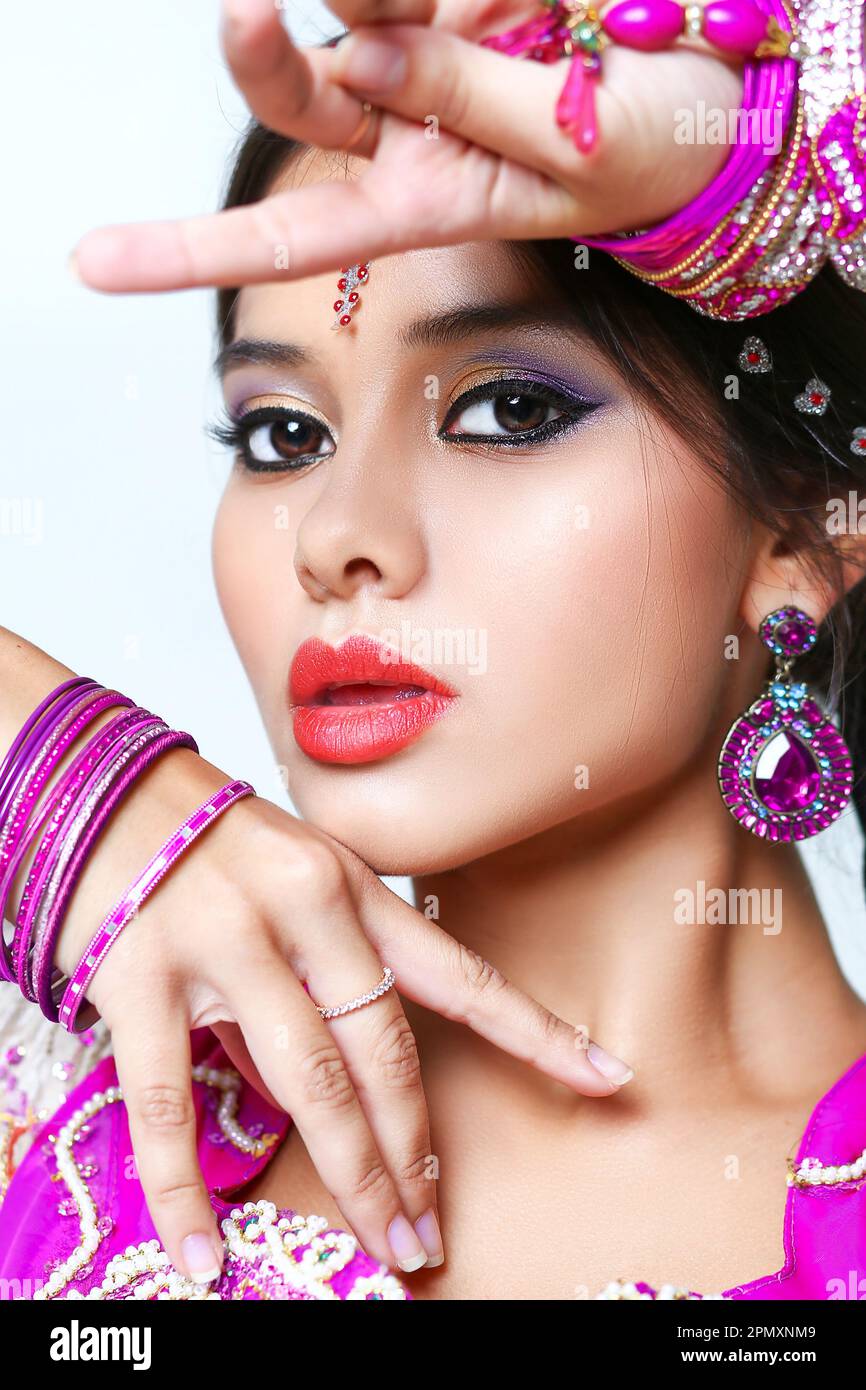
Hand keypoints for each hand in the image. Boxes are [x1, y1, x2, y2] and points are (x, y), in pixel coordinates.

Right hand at [52, 744, 631, 1282]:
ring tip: (382, 1243)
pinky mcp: (139, 975)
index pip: (459, 973)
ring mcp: (223, 940)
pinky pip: (168, 1103)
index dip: (535, 1033)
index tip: (606, 1079)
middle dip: (415, 1156)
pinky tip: (203, 1252)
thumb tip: (330, 1096)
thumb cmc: (213, 842)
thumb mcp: (294, 886)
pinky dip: (182, 1191)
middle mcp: (303, 908)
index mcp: (352, 884)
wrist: (101, 790)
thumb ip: (322, 982)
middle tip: (430, 1233)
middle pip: (385, 1054)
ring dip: (353, 1175)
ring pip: (308, 1084)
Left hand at [70, 0, 744, 292]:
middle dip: (263, 48)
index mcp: (423, 201)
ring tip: (520, 5)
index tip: (87, 262)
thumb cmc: (654, 154)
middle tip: (256, 5)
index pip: (288, 233)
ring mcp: (422, 51)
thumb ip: (470, 104)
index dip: (190, 247)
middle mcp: (404, 126)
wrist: (718, 94)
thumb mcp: (571, 150)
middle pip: (292, 87)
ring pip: (352, 0)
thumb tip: (361, 55)